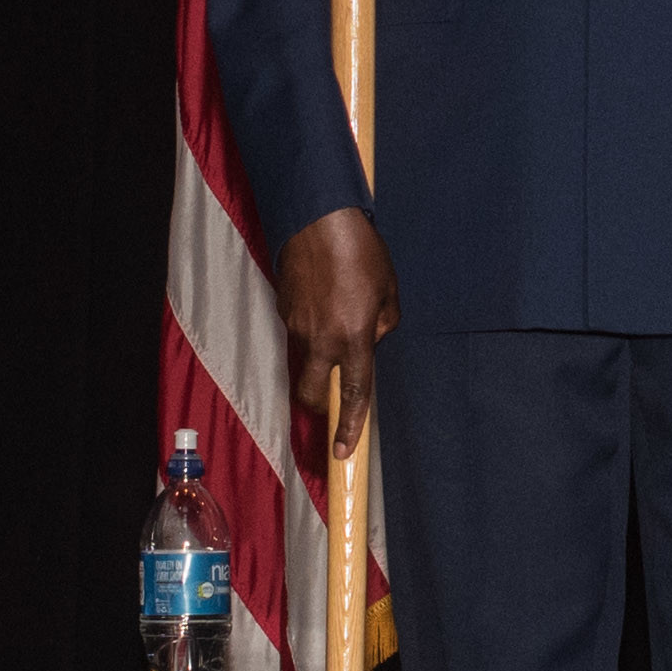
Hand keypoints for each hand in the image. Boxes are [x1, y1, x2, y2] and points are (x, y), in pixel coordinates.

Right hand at [276, 208, 399, 456]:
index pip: (354, 393)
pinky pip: (298, 331)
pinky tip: (322, 297)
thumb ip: (384, 323)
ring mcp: (296, 325)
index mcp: (353, 337)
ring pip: (303, 360)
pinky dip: (310, 327)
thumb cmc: (360, 249)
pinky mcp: (283, 309)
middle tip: (330, 402)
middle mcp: (320, 339)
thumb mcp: (389, 288)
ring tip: (336, 317)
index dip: (349, 426)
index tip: (343, 453)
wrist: (317, 217)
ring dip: (318, 358)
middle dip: (319, 407)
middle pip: (310, 394)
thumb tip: (373, 338)